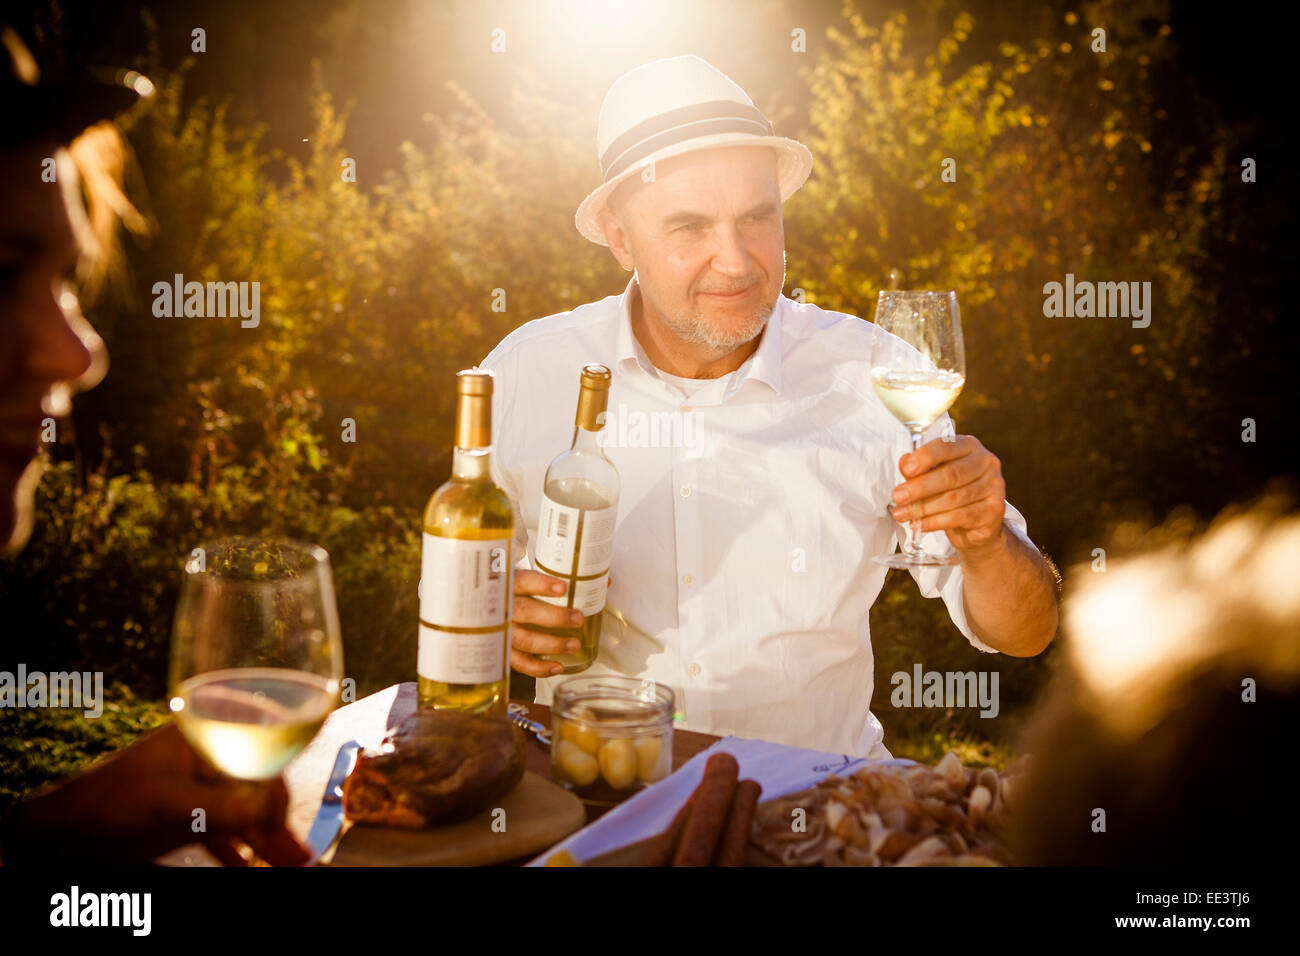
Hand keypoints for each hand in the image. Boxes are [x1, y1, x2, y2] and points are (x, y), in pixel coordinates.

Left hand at [0, 722, 310, 866]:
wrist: (60, 838)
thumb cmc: (109, 804)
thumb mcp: (173, 803)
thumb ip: (228, 807)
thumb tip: (279, 818)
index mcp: (206, 729)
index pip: (265, 742)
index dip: (281, 780)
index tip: (287, 816)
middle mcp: (208, 753)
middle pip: (260, 781)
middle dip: (276, 818)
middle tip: (294, 853)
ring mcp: (198, 786)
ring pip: (246, 809)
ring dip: (266, 838)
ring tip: (288, 864)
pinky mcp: (188, 816)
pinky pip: (227, 830)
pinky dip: (242, 849)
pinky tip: (250, 866)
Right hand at [509, 569, 610, 677]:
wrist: (485, 605)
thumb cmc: (515, 591)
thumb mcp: (530, 579)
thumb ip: (560, 580)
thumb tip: (603, 582)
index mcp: (509, 584)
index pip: (523, 581)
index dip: (541, 585)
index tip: (562, 588)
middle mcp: (502, 607)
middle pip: (525, 612)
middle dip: (554, 617)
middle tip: (578, 619)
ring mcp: (499, 630)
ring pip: (524, 639)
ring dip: (551, 644)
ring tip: (574, 644)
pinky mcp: (503, 650)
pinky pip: (519, 662)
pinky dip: (538, 668)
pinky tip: (557, 666)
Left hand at [890, 435, 1007, 561]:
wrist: (977, 523)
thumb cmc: (951, 492)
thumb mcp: (933, 475)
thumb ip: (918, 468)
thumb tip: (905, 463)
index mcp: (969, 446)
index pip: (946, 446)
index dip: (925, 457)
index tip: (906, 469)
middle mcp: (986, 463)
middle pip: (951, 474)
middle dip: (920, 487)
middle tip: (898, 497)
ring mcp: (994, 487)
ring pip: (954, 498)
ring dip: (923, 508)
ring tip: (902, 514)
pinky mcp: (994, 510)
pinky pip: (960, 516)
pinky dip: (935, 522)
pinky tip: (920, 524)